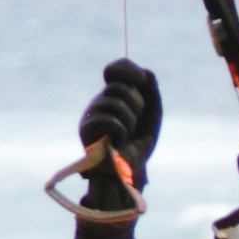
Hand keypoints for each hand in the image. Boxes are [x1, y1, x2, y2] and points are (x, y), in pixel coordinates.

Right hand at [74, 54, 160, 210]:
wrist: (130, 169)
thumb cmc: (140, 140)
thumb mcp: (152, 110)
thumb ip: (150, 86)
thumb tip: (141, 73)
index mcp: (115, 93)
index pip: (116, 69)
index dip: (127, 70)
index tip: (142, 81)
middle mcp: (101, 100)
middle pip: (119, 86)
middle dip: (136, 105)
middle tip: (134, 123)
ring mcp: (91, 113)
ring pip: (114, 102)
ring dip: (129, 121)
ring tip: (126, 134)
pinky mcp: (86, 129)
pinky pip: (108, 119)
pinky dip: (120, 131)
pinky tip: (117, 141)